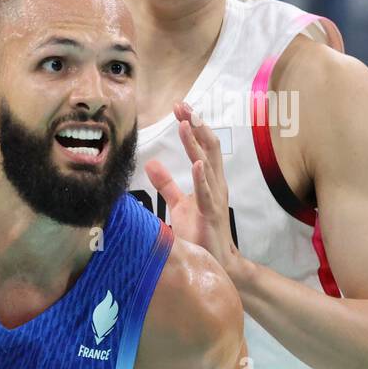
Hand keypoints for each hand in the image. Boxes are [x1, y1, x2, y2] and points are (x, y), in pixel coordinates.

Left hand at [145, 102, 242, 278]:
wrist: (214, 261)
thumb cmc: (198, 231)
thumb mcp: (179, 203)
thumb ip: (167, 183)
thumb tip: (151, 163)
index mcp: (209, 180)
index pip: (201, 146)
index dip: (192, 126)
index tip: (179, 107)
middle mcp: (216, 184)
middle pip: (208, 148)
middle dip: (196, 126)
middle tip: (183, 106)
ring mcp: (215, 199)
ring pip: (207, 165)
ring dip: (195, 144)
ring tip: (185, 125)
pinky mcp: (211, 215)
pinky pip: (207, 194)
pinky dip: (202, 178)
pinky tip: (196, 164)